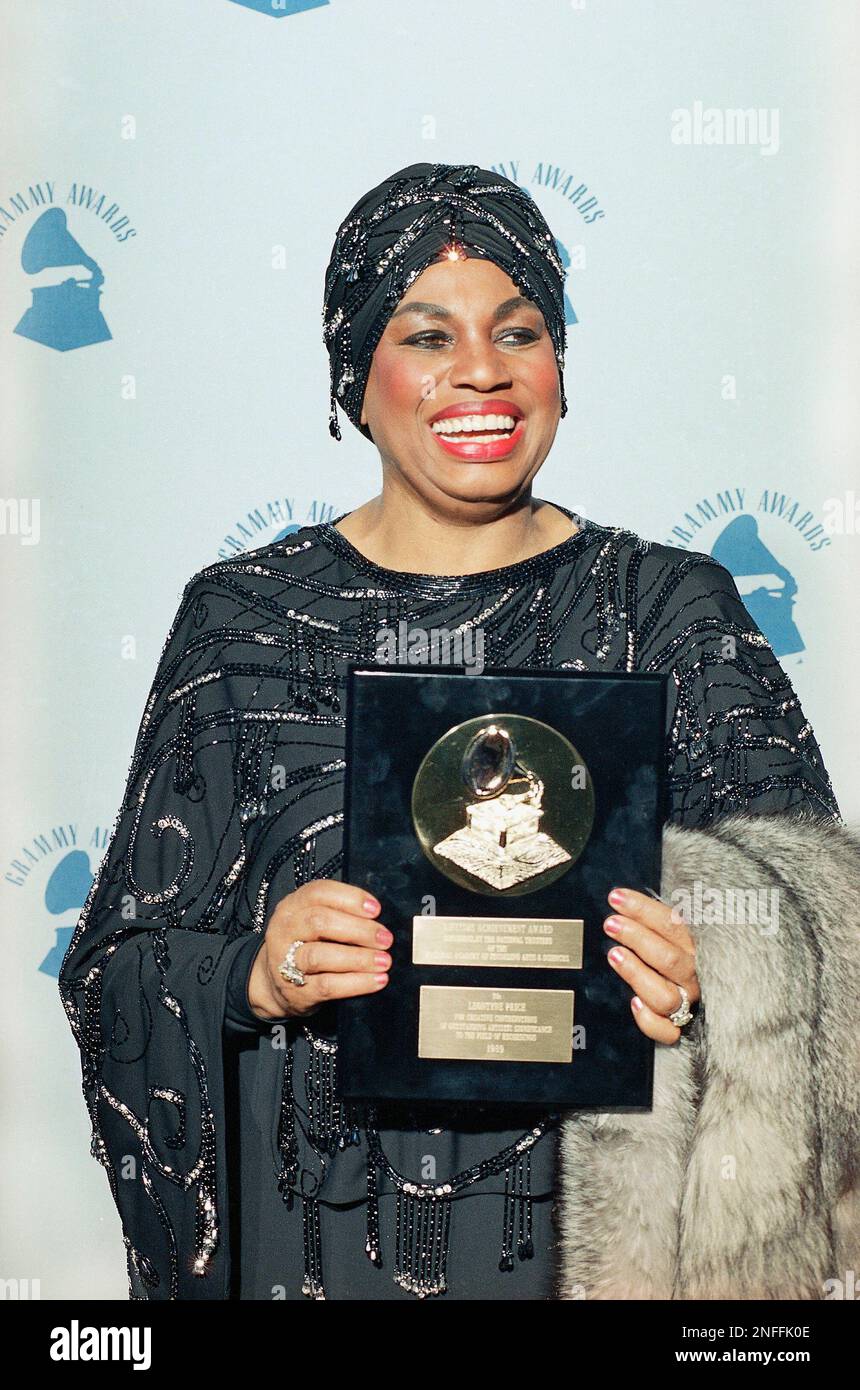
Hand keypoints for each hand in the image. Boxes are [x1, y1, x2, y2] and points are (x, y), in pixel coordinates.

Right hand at [247, 880, 390, 1019]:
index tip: (376, 909)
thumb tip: (380, 917)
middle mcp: (284, 930)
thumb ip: (340, 913)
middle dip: (359, 930)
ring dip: (358, 958)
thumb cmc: (307, 944)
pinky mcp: (295, 991)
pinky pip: (328, 986)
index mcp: (292, 906)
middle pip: (319, 922)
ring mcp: (285, 962)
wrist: (275, 984)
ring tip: (384, 961)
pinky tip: (377, 980)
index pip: (319, 892)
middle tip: (385, 939)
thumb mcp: (314, 921)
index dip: (350, 899)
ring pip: (320, 956)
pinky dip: (357, 983)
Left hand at [603, 886, 699, 1043]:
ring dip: (637, 974)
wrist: (714, 1000)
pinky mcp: (679, 1026)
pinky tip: (634, 1003)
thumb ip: (653, 922)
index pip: (671, 923)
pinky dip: (650, 1020)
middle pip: (668, 958)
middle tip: (611, 924)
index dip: (643, 909)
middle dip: (637, 937)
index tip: (616, 898)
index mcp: (693, 947)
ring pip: (665, 995)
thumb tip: (620, 900)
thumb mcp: (670, 934)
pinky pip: (667, 1031)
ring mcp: (687, 1002)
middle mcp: (692, 975)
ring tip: (614, 955)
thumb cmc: (674, 957)